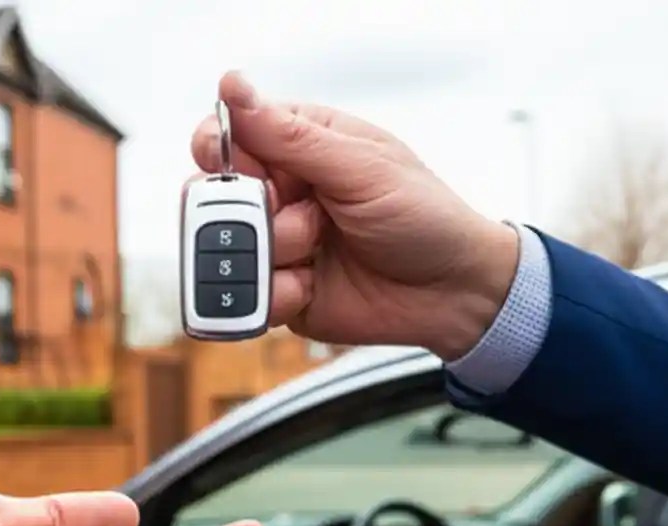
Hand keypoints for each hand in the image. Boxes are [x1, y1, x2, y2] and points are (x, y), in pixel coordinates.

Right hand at [190, 71, 520, 359]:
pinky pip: (248, 295)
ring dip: (273, 252)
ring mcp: (280, 243)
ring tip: (316, 252)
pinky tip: (313, 286)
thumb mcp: (361, 167)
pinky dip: (278, 294)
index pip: (227, 137)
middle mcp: (283, 193)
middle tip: (297, 217)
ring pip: (228, 249)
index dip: (220, 153)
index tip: (243, 170)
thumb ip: (291, 135)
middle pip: (214, 197)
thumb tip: (233, 87)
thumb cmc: (423, 216)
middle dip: (250, 212)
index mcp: (300, 146)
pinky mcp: (283, 290)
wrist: (454, 293)